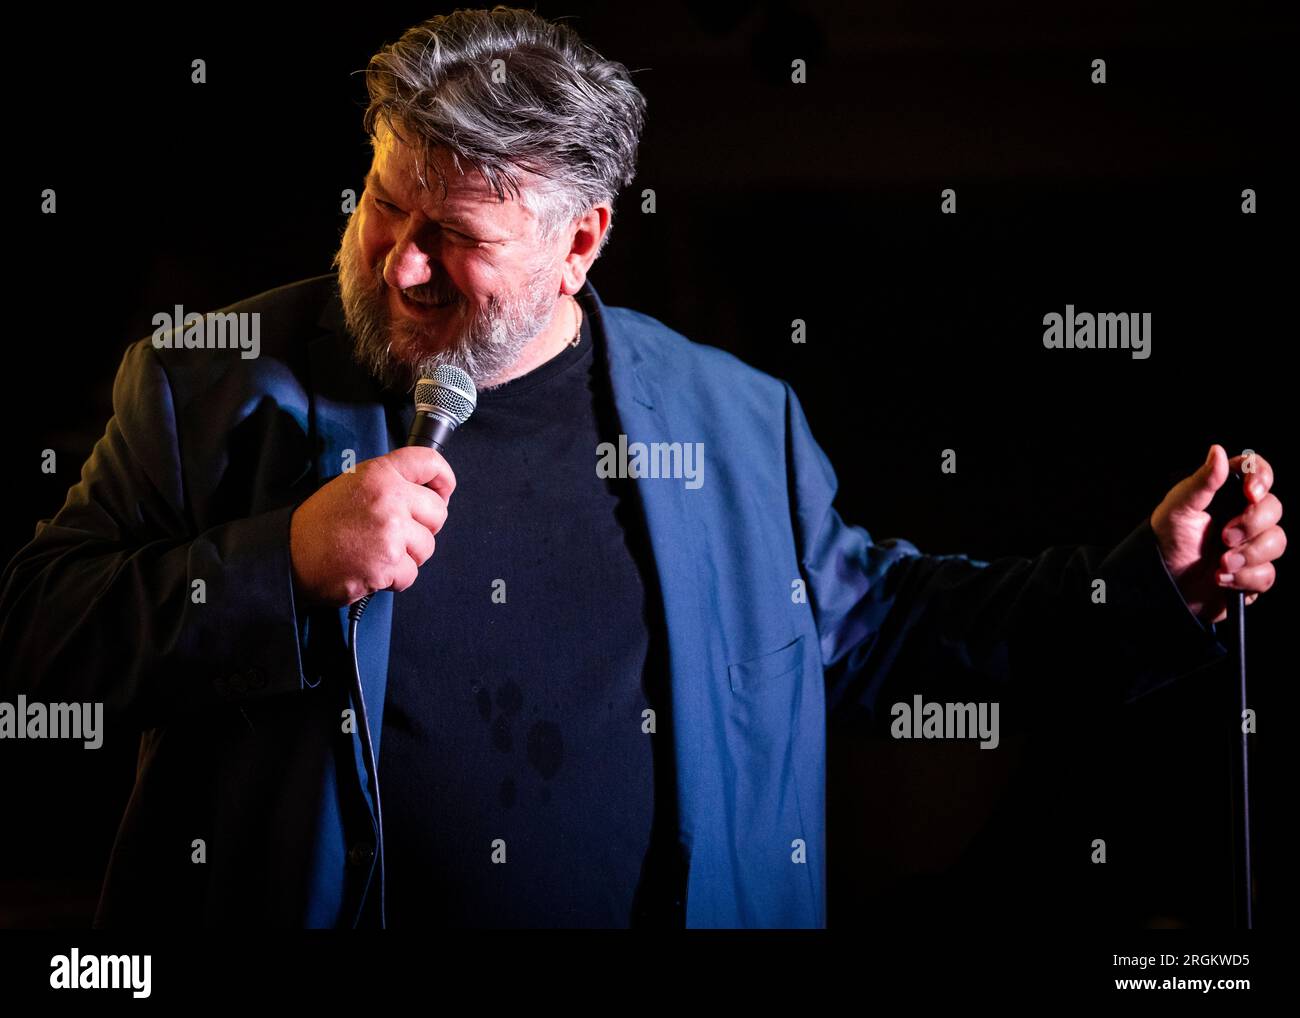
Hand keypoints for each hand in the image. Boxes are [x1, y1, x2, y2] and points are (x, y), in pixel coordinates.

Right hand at [289, 446, 455, 607]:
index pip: (429, 462)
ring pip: (427, 547)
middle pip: (438, 512)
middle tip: (399, 533)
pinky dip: (395, 578)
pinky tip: (373, 569)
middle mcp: (388, 498)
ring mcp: (390, 531)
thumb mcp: (352, 484)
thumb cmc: (319, 523)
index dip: (443, 478)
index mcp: (379, 473)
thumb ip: (389, 482)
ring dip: (407, 555)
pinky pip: (411, 574)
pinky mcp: (387, 563)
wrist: (290, 556)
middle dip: (423, 527)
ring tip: (378, 552)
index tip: (443, 489)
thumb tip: (425, 490)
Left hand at [1150, 445, 1284, 624]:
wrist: (1164, 584)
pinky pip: (1267, 574)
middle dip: (1251, 524)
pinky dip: (1245, 578)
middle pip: (1274, 508)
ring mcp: (1252, 545)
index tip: (1251, 493)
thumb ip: (1202, 482)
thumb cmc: (1167, 541)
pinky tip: (1221, 579)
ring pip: (1277, 542)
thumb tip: (1218, 451)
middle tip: (1224, 537)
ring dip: (1248, 555)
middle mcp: (1244, 517)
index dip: (1262, 478)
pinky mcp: (1254, 574)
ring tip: (1221, 564)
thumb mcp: (1178, 509)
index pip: (1258, 474)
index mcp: (1227, 495)